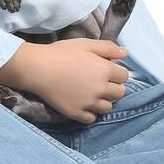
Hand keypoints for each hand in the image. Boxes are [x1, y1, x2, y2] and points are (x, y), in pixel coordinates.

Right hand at [0, 39, 129, 123]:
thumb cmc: (61, 53)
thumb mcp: (85, 44)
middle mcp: (100, 88)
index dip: (117, 72)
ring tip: (93, 94)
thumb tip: (125, 53)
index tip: (107, 70)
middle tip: (101, 82)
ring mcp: (88, 103)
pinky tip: (84, 104)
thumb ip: (107, 48)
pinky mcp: (76, 113)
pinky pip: (91, 118)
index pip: (124, 76)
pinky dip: (90, 113)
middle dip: (113, 87)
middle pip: (119, 94)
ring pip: (107, 108)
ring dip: (104, 101)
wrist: (37, 68)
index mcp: (104, 70)